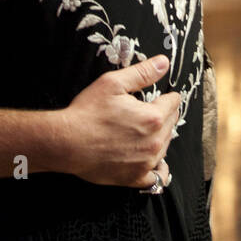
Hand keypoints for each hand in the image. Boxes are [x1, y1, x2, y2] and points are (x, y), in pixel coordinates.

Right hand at [56, 56, 181, 187]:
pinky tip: (151, 160)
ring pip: (165, 146)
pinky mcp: (135, 177)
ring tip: (142, 132)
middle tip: (146, 112)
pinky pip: (158, 177)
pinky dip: (157, 168)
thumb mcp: (113, 84)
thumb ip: (142, 73)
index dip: (166, 97)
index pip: (174, 103)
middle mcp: (155, 142)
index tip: (159, 97)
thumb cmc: (87, 113)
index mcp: (153, 117)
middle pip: (172, 124)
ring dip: (159, 138)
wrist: (66, 143)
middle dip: (162, 115)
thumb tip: (163, 63)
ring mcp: (146, 162)